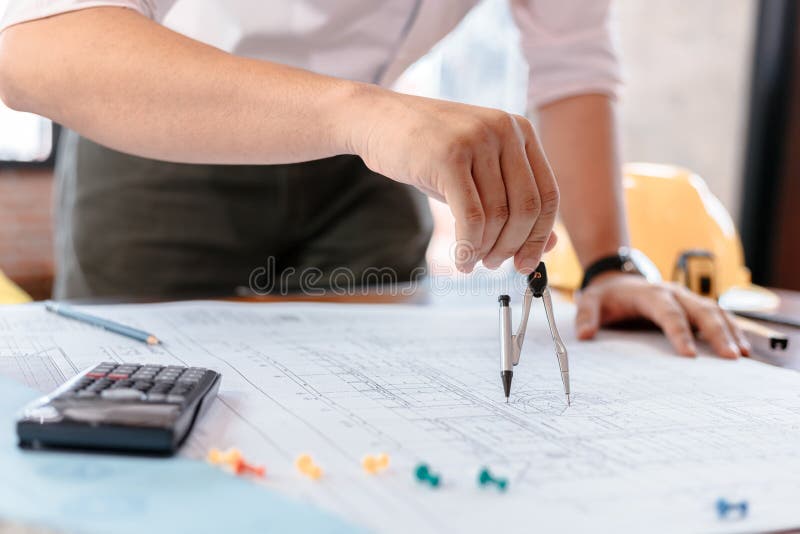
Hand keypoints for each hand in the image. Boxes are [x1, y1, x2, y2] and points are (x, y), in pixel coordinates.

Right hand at [345, 85, 558, 273]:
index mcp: (520, 130)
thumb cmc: (428, 148)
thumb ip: (511, 201)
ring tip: (473, 262)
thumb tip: (548, 247)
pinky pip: (471, 217)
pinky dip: (468, 246)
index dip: (540, 236)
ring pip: (498, 216)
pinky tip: (461, 259)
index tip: (526, 263)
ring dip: (487, 250)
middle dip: (514, 247)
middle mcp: (505, 130)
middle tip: (495, 265)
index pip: (548, 194)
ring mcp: (477, 140)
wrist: (377, 119)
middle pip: (527, 208)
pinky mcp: (449, 157)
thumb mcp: (476, 170)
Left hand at [575, 272, 750, 357]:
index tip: (690, 355)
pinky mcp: (693, 306)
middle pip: (701, 310)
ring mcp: (686, 298)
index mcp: (650, 293)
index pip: (668, 313)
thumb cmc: (606, 296)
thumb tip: (585, 335)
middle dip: (717, 333)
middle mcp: (673, 293)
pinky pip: (718, 315)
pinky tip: (742, 347)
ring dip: (730, 331)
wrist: (617, 279)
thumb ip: (586, 316)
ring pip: (715, 311)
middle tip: (730, 357)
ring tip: (741, 355)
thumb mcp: (590, 301)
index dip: (680, 333)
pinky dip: (732, 329)